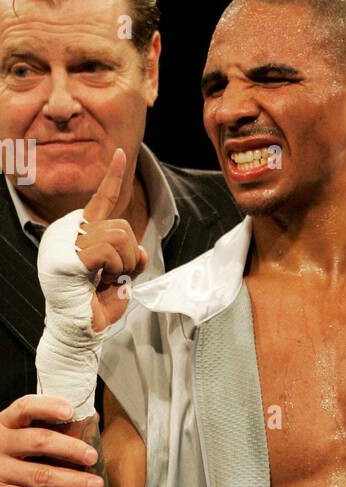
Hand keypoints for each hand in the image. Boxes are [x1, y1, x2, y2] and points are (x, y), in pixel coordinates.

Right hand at [0, 395, 103, 486]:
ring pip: (41, 475)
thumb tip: (92, 418)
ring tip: (95, 484)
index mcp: (5, 422)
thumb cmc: (12, 451)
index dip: (48, 407)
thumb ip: (50, 424)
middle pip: (38, 442)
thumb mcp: (20, 432)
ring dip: (73, 481)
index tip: (70, 411)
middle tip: (92, 456)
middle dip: (70, 449)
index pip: (25, 408)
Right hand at [77, 148, 147, 330]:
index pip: (101, 199)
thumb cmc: (95, 305)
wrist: (78, 332)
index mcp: (78, 231)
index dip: (114, 177)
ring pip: (119, 235)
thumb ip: (130, 255)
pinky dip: (115, 269)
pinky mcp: (67, 258)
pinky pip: (109, 250)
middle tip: (114, 277)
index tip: (123, 153)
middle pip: (122, 224)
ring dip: (123, 264)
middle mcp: (67, 231)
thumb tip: (139, 248)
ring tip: (106, 280)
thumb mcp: (120, 274)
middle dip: (129, 254)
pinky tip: (100, 282)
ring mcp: (63, 243)